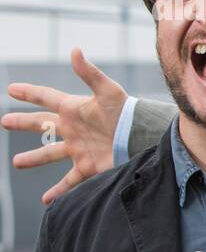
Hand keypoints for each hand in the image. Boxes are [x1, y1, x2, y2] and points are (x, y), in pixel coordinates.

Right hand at [3, 49, 125, 203]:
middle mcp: (73, 129)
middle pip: (41, 124)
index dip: (29, 93)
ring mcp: (79, 148)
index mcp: (74, 109)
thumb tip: (75, 50)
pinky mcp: (88, 167)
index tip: (11, 89)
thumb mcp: (107, 91)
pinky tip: (47, 201)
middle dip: (23, 123)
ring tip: (16, 163)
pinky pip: (69, 181)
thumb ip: (89, 73)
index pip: (45, 98)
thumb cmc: (127, 112)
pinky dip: (58, 191)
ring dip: (33, 158)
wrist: (144, 138)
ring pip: (49, 154)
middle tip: (3, 122)